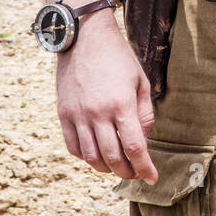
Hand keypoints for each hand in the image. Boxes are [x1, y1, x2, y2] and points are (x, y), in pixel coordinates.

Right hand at [56, 14, 157, 182]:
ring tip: (118, 168)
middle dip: (128, 172)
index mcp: (121, 104)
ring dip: (106, 169)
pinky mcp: (63, 113)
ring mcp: (78, 115)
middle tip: (136, 174)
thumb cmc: (117, 56)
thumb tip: (143, 139)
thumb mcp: (140, 80)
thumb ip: (144, 112)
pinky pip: (73, 147)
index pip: (134, 148)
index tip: (152, 178)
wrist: (84, 37)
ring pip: (91, 157)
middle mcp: (98, 113)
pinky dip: (85, 158)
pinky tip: (96, 156)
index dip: (144, 167)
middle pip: (113, 158)